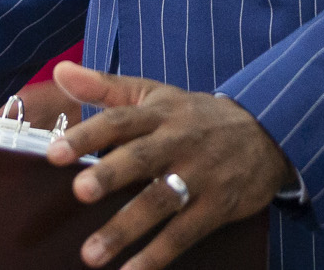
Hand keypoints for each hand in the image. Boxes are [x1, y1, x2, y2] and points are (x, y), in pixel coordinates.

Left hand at [45, 61, 295, 268]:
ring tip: (91, 254)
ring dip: (127, 227)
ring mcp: (201, 174)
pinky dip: (159, 253)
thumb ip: (105, 87)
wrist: (268, 129)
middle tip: (81, 191)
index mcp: (160, 113)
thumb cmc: (196, 116)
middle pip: (143, 157)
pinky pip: (186, 232)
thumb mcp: (155, 94)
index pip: (120, 120)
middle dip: (112, 174)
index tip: (55, 153)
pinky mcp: (219, 204)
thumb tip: (60, 71)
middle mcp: (179, 141)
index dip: (88, 135)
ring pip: (162, 200)